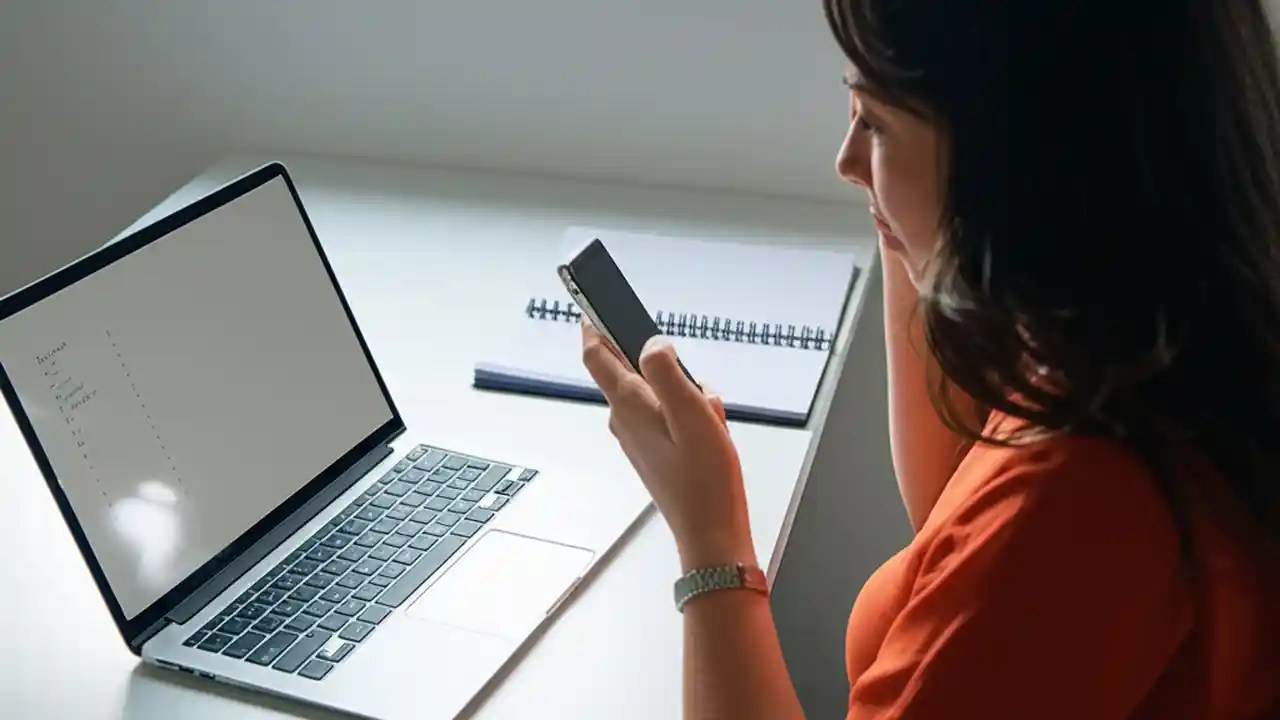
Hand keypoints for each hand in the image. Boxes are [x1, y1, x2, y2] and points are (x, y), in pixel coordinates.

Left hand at [581, 320, 755, 570]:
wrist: (711, 532)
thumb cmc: (705, 481)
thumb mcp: (692, 415)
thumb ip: (668, 373)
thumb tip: (652, 344)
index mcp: (629, 405)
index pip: (597, 354)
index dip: (593, 324)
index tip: (592, 301)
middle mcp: (625, 419)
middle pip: (630, 369)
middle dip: (663, 364)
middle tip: (692, 383)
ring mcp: (637, 436)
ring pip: (657, 392)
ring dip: (684, 393)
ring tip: (709, 420)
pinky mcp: (653, 449)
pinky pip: (669, 413)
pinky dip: (691, 414)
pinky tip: (710, 434)